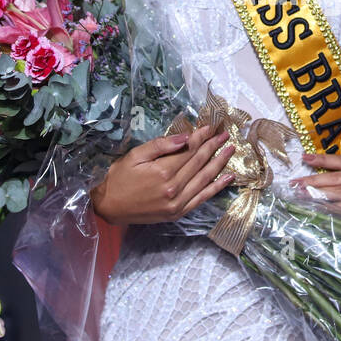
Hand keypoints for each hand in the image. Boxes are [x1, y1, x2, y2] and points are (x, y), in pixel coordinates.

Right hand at [91, 123, 236, 225]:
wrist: (109, 207)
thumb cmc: (119, 178)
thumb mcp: (135, 155)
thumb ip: (161, 145)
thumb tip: (185, 137)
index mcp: (163, 171)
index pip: (189, 150)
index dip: (201, 137)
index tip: (211, 128)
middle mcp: (173, 188)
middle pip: (199, 163)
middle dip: (213, 147)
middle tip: (225, 136)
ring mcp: (177, 203)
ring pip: (205, 179)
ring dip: (220, 164)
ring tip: (231, 151)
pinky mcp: (178, 213)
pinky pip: (202, 198)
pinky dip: (217, 188)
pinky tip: (228, 178)